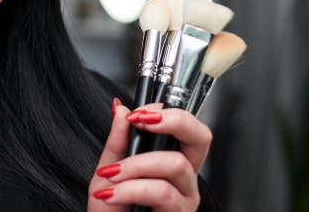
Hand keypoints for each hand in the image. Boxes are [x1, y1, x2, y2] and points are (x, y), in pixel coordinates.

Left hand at [87, 99, 212, 210]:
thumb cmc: (112, 211)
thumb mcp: (108, 169)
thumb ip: (117, 139)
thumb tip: (120, 107)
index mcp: (171, 163)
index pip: (187, 127)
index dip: (166, 113)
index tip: (137, 113)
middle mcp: (185, 180)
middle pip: (200, 138)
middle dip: (172, 122)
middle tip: (140, 123)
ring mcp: (186, 200)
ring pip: (174, 164)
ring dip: (134, 165)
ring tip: (109, 175)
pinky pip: (162, 193)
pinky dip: (130, 189)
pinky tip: (111, 194)